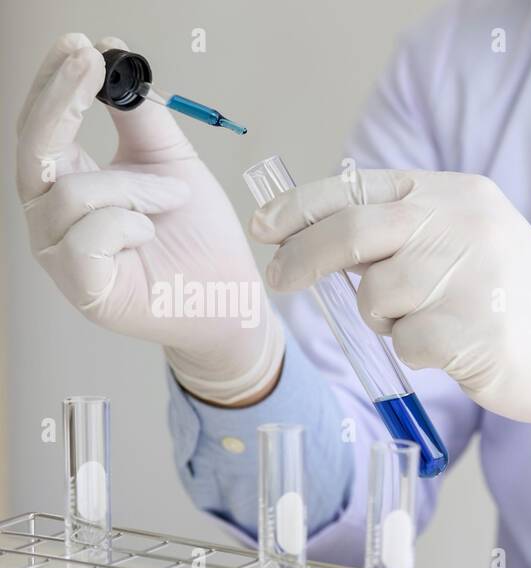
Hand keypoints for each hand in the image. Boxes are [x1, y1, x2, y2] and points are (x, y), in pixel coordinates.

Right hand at [17, 34, 281, 405]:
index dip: (57, 82)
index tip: (80, 44)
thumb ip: (141, 116)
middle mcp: (52, 215)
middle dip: (63, 98)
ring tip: (174, 200)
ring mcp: (59, 253)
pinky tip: (150, 235)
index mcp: (68, 182)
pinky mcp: (81, 287)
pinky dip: (128, 225)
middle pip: (34, 146)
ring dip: (135, 187)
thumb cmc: (198, 235)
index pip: (44, 124)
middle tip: (92, 62)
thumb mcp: (173, 163)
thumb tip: (114, 56)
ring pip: (73, 193)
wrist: (231, 296)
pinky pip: (87, 235)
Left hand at [251, 169, 530, 451]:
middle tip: (281, 279)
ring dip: (384, 318)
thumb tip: (321, 239)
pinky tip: (455, 349)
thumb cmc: (523, 301)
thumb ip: (412, 229)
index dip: (301, 207)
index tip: (265, 227)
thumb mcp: (474, 238)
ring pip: (376, 296)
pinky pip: (406, 343)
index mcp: (458, 194)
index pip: (359, 187)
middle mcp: (462, 224)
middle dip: (304, 257)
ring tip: (426, 324)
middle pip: (352, 232)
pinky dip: (417, 353)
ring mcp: (469, 275)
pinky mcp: (471, 329)